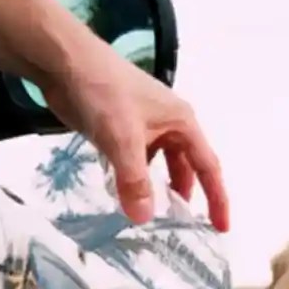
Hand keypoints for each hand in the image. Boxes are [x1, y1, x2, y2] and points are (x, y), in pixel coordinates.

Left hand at [38, 37, 228, 231]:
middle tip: (182, 225)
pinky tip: (123, 194)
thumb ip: (135, 180)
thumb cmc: (104, 92)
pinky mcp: (120, 128)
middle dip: (185, 194)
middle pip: (185, 166)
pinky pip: (135, 160)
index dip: (216, 197)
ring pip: (158, 164)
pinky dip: (133, 178)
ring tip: (151, 214)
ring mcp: (144, 126)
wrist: (66, 62)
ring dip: (156, 187)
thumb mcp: (123, 138)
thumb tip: (143, 218)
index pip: (207, 166)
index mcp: (181, 122)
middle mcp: (168, 124)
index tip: (222, 226)